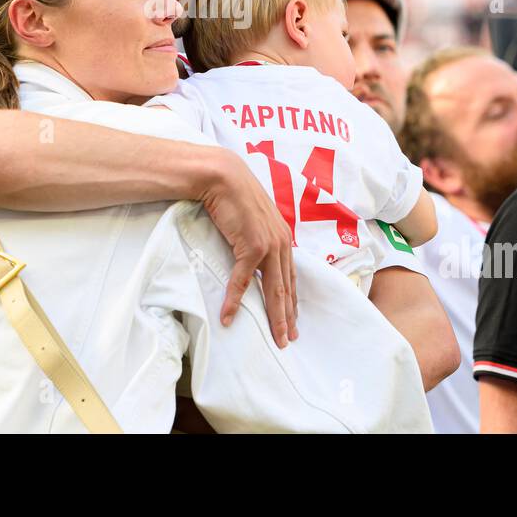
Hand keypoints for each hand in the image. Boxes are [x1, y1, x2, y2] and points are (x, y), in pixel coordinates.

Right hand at [197, 149, 297, 347]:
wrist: (224, 177)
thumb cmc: (235, 195)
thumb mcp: (254, 219)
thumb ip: (259, 236)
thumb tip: (253, 253)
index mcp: (284, 237)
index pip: (291, 276)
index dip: (292, 301)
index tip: (293, 321)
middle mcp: (282, 242)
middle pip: (286, 288)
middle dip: (289, 317)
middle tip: (289, 340)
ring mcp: (269, 245)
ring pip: (274, 290)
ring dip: (275, 317)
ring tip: (275, 339)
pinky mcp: (252, 246)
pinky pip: (243, 280)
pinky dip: (235, 300)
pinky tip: (229, 316)